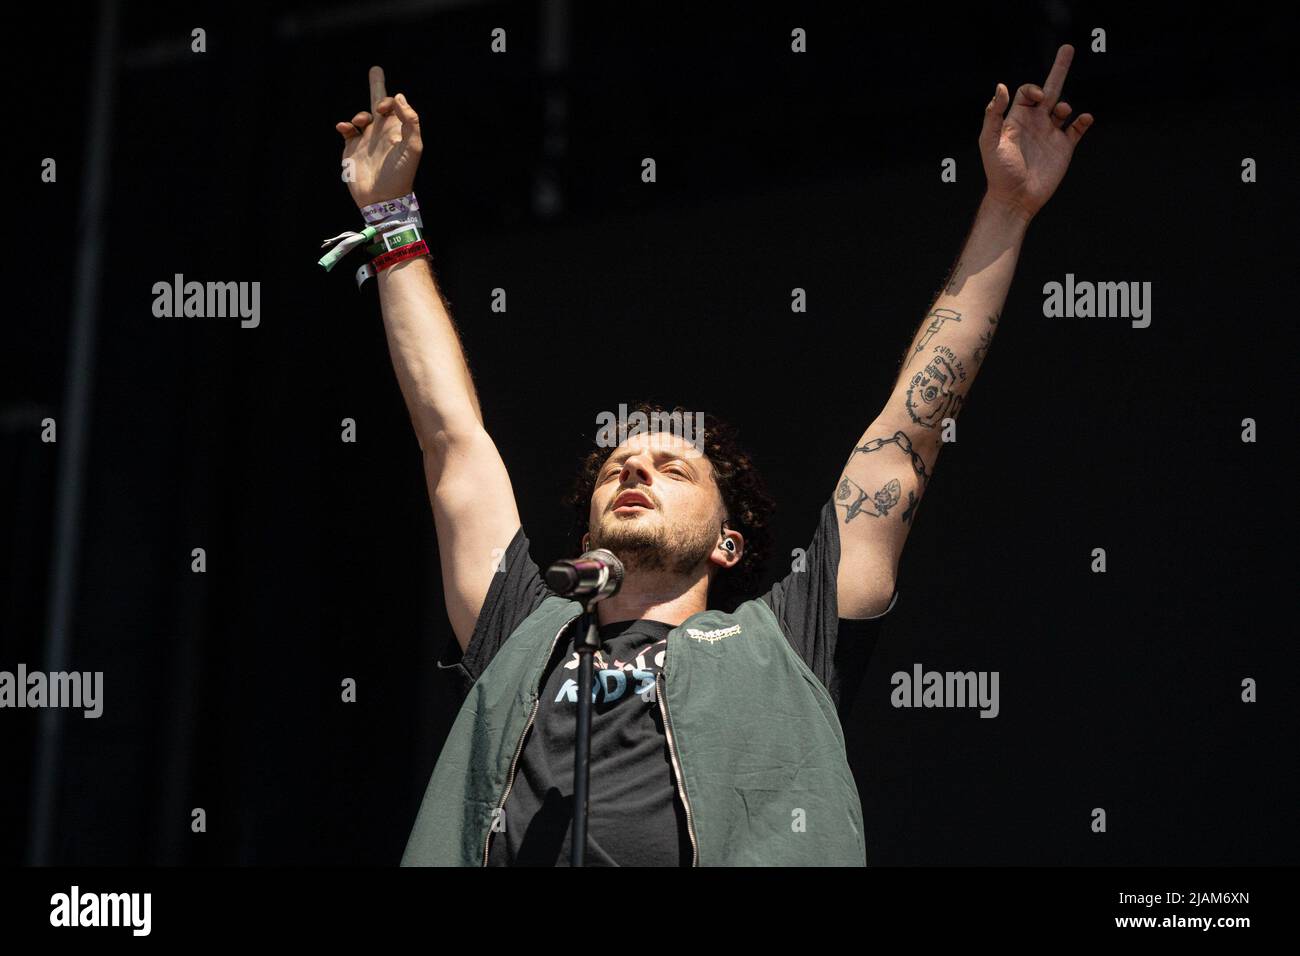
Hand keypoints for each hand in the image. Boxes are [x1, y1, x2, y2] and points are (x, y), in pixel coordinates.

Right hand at [335, 65, 423, 209]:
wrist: (382, 199)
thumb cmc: (400, 174)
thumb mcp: (413, 146)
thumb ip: (410, 120)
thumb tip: (399, 96)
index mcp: (398, 130)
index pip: (394, 105)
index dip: (388, 99)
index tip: (384, 108)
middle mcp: (382, 133)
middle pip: (378, 104)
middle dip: (376, 86)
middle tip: (375, 69)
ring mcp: (366, 140)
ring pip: (361, 117)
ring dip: (359, 115)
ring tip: (360, 122)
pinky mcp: (352, 149)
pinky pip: (346, 131)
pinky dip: (344, 125)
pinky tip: (345, 127)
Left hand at [980, 44, 1093, 222]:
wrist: (1015, 199)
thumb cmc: (999, 172)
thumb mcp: (989, 142)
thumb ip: (993, 115)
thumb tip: (1001, 86)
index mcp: (1016, 120)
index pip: (1027, 93)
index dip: (1033, 89)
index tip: (1038, 97)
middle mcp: (1034, 124)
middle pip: (1048, 90)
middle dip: (1058, 69)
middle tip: (1067, 48)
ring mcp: (1050, 135)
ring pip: (1063, 108)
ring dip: (1065, 105)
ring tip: (1061, 112)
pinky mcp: (1063, 148)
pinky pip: (1077, 129)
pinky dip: (1084, 121)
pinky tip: (1084, 118)